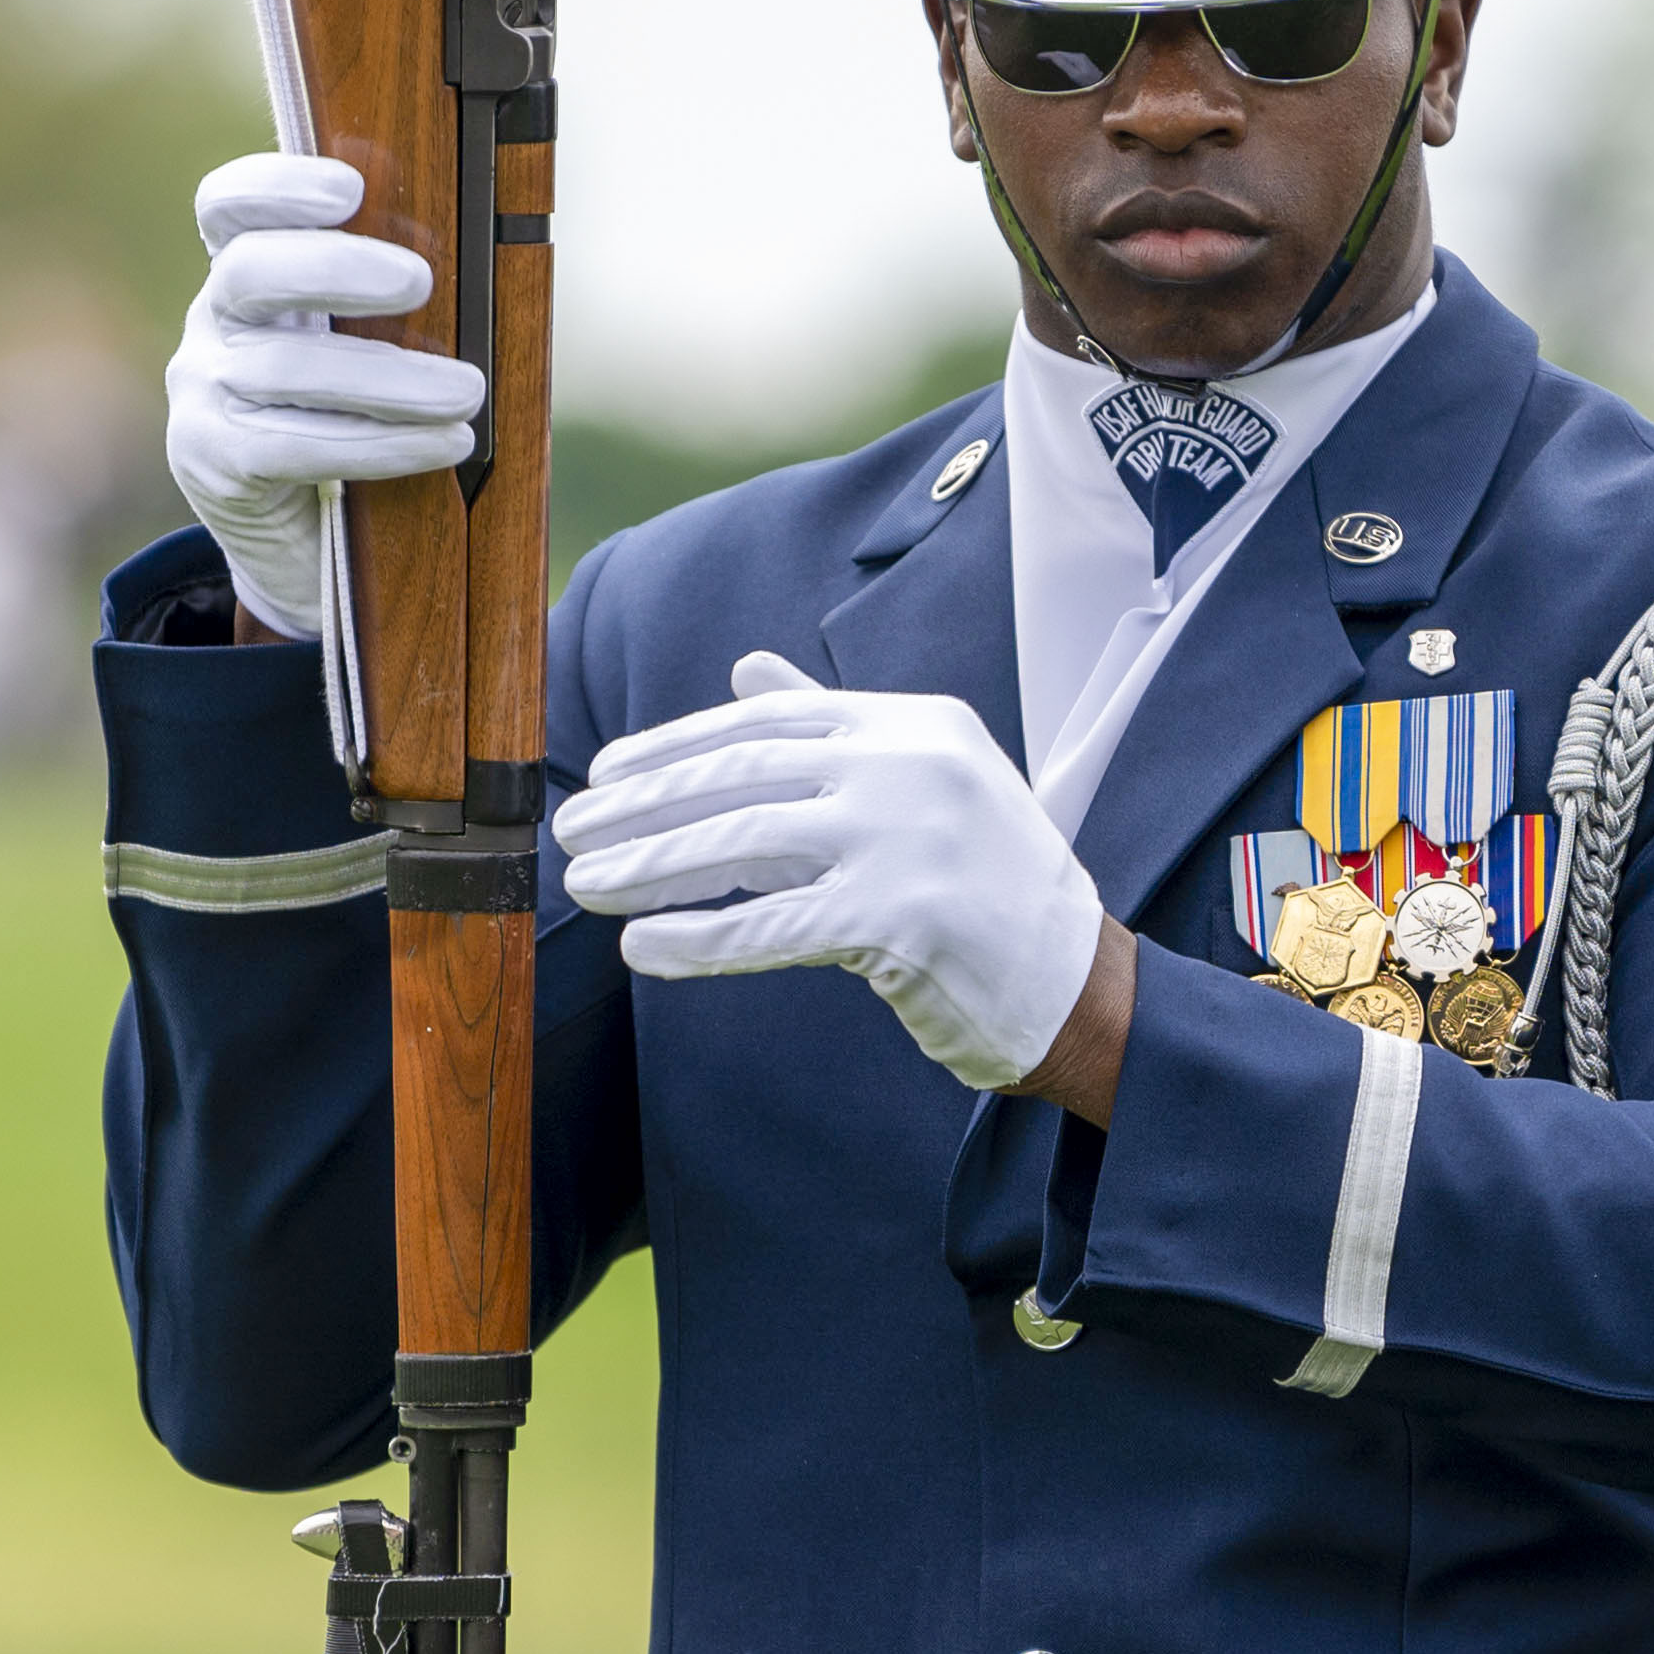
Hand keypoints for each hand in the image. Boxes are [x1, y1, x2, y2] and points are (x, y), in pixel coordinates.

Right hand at [165, 151, 476, 635]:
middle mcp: (211, 324)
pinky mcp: (214, 464)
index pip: (229, 206)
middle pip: (251, 272)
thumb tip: (481, 274)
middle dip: (338, 270)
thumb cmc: (348, 422)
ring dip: (390, 380)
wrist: (300, 543)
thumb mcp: (359, 350)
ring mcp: (203, 394)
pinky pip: (298, 447)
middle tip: (419, 281)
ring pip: (288, 371)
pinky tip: (444, 444)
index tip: (351, 188)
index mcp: (244, 278)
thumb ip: (386, 307)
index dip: (277, 186)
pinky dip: (381, 445)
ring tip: (467, 392)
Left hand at [555, 655, 1106, 1091]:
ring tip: (587, 886)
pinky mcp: (902, 919)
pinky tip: (642, 947)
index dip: (677, 744)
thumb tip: (745, 669)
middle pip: (744, 771)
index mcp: (916, 724)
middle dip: (645, 802)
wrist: (1079, 984)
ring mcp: (909, 840)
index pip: (770, 718)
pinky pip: (771, 927)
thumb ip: (835, 728)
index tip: (610, 771)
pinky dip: (696, 939)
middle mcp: (913, 767)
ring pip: (743, 841)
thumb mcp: (925, 784)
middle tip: (574, 829)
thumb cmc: (990, 889)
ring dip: (649, 866)